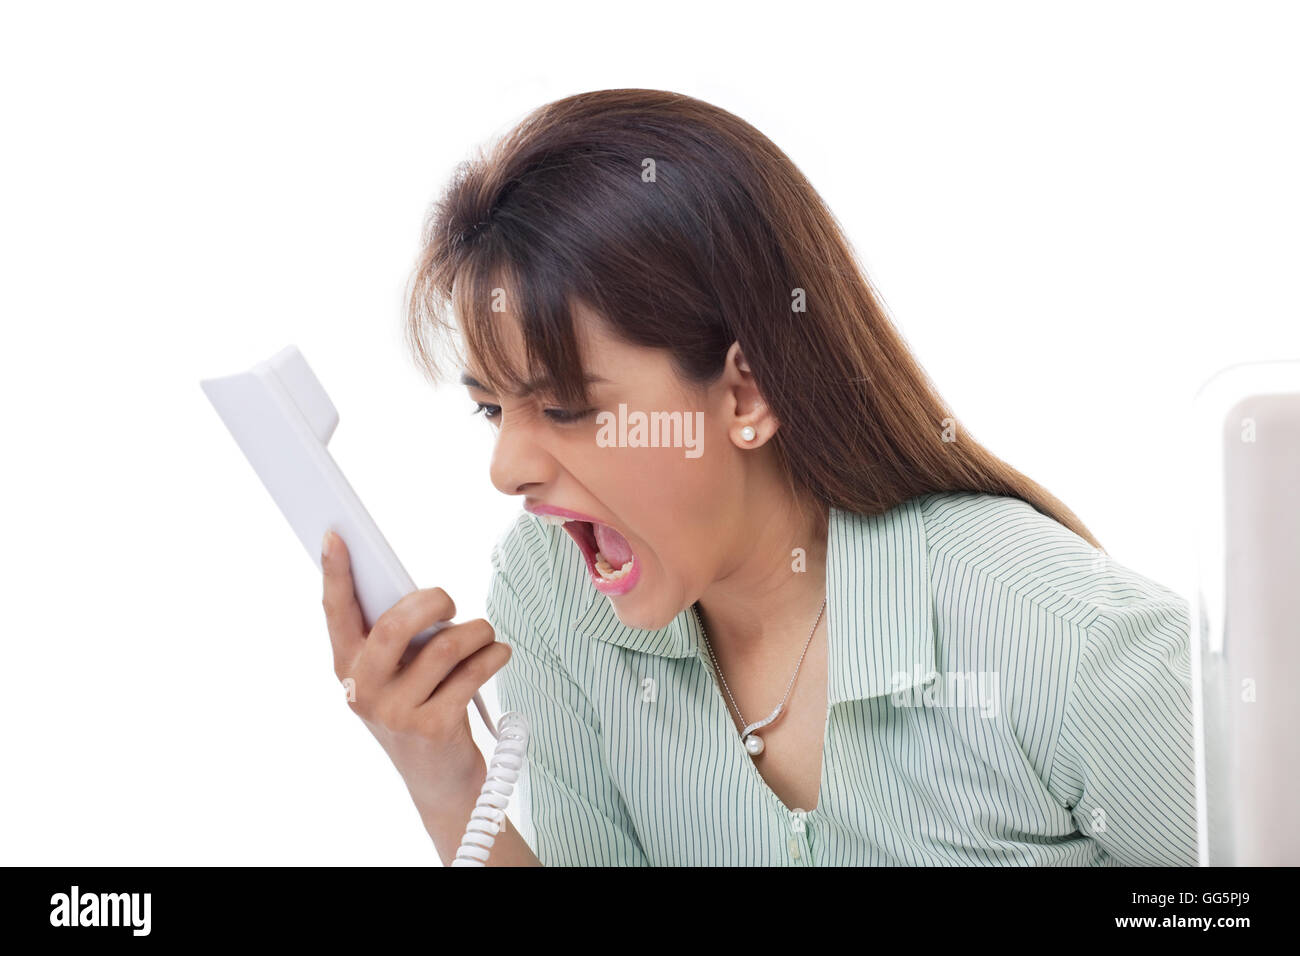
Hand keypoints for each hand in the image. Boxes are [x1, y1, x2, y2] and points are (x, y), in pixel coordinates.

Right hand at [320, 530, 510, 806]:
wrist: (439, 781)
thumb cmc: (421, 710)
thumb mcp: (396, 675)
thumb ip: (397, 638)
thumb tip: (420, 592)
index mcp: (349, 668)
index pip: (336, 613)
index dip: (335, 574)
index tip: (336, 536)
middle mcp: (365, 691)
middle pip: (396, 625)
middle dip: (433, 601)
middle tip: (449, 602)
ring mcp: (397, 713)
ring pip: (445, 647)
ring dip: (477, 632)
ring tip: (485, 635)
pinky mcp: (434, 728)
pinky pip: (472, 673)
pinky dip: (494, 655)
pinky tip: (498, 654)